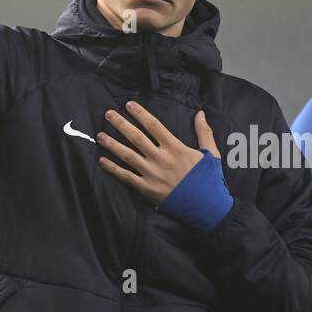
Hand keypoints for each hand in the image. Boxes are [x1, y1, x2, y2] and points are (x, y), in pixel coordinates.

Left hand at [97, 102, 219, 204]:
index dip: (140, 113)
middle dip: (121, 124)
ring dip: (112, 144)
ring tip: (100, 135)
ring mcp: (151, 173)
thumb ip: (204, 132)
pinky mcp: (146, 188)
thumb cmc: (209, 179)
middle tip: (108, 114)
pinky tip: (102, 160)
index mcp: (175, 148)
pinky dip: (113, 168)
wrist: (205, 206)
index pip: (154, 125)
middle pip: (136, 137)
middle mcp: (160, 158)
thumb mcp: (211, 153)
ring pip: (127, 155)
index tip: (128, 105)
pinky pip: (126, 176)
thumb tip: (200, 113)